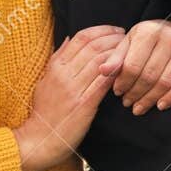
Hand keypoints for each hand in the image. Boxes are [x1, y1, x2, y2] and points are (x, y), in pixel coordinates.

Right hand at [16, 25, 124, 170]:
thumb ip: (57, 59)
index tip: (115, 31)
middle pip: (93, 46)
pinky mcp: (84, 105)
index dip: (101, 30)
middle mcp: (63, 75)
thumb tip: (69, 37)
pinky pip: (103, 83)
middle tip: (127, 38)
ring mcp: (73, 89)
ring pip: (100, 61)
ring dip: (118, 53)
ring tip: (130, 51)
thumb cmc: (45, 111)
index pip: (81, 38)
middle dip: (113, 39)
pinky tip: (126, 69)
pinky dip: (116, 73)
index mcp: (55, 67)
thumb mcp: (45, 81)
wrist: (40, 139)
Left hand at [102, 18, 170, 113]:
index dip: (123, 82)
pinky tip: (161, 105)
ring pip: (165, 81)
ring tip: (140, 107)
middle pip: (149, 75)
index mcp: (148, 31)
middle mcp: (169, 35)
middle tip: (128, 103)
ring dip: (151, 98)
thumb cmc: (145, 40)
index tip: (117, 92)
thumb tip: (103, 71)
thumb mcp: (127, 44)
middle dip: (136, 93)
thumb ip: (115, 58)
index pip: (132, 65)